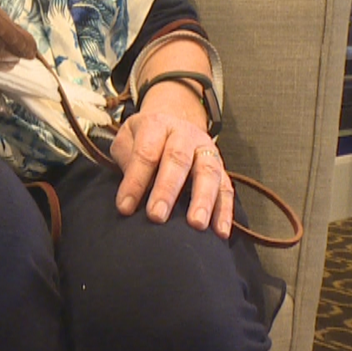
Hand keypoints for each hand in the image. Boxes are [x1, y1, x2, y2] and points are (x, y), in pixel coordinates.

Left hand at [110, 110, 233, 238]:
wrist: (174, 120)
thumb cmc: (145, 137)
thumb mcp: (126, 139)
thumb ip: (125, 160)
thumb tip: (129, 192)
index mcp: (157, 125)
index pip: (145, 153)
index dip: (135, 181)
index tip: (125, 207)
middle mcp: (185, 135)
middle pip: (177, 160)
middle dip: (166, 190)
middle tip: (156, 216)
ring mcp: (206, 151)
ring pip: (208, 173)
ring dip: (203, 200)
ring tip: (196, 224)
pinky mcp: (221, 167)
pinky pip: (226, 188)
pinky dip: (225, 210)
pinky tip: (220, 231)